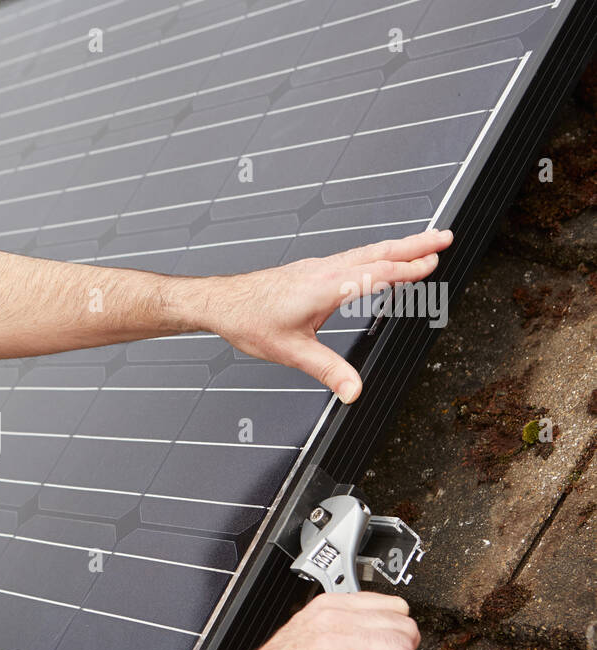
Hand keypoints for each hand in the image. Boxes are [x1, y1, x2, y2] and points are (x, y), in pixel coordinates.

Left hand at [200, 229, 452, 402]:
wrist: (221, 302)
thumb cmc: (249, 321)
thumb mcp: (290, 352)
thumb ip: (326, 371)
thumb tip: (353, 392)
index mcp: (324, 286)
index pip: (374, 274)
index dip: (405, 270)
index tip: (433, 263)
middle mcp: (324, 271)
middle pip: (377, 253)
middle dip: (414, 244)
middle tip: (446, 237)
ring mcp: (318, 267)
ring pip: (366, 252)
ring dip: (398, 246)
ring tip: (427, 242)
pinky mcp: (312, 270)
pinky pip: (353, 256)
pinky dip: (377, 254)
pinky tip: (382, 258)